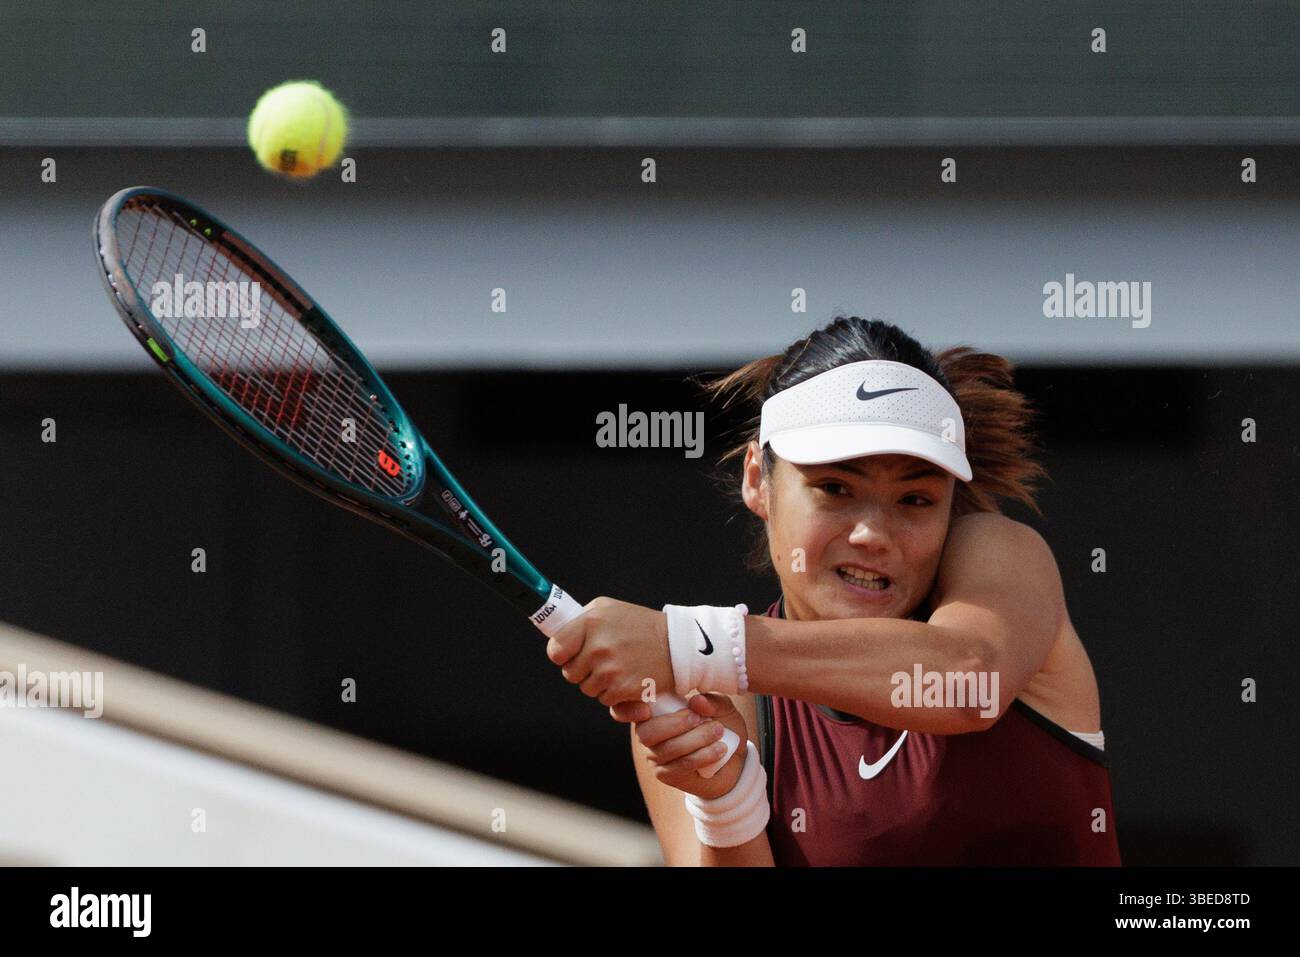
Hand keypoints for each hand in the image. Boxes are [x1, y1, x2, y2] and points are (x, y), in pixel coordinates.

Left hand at [545, 596, 672, 706]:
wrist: (677, 644)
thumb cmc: (641, 625)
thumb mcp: (608, 609)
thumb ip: (580, 620)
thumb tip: (556, 637)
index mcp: (590, 623)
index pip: (555, 650)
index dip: (563, 655)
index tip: (573, 654)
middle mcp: (597, 647)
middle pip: (570, 673)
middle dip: (584, 670)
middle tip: (604, 660)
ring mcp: (610, 670)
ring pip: (587, 689)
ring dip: (600, 683)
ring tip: (620, 667)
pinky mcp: (623, 689)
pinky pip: (605, 701)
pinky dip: (615, 695)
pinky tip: (629, 679)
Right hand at [612, 692, 748, 799]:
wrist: (732, 758)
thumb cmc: (720, 724)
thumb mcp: (722, 708)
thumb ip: (712, 702)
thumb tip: (696, 702)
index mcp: (653, 710)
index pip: (624, 709)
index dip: (627, 710)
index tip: (646, 708)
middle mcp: (647, 734)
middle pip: (646, 733)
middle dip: (673, 725)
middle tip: (698, 718)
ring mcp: (654, 757)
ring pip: (667, 750)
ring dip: (694, 740)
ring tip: (718, 731)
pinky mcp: (666, 776)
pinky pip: (680, 766)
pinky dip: (701, 756)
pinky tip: (719, 749)